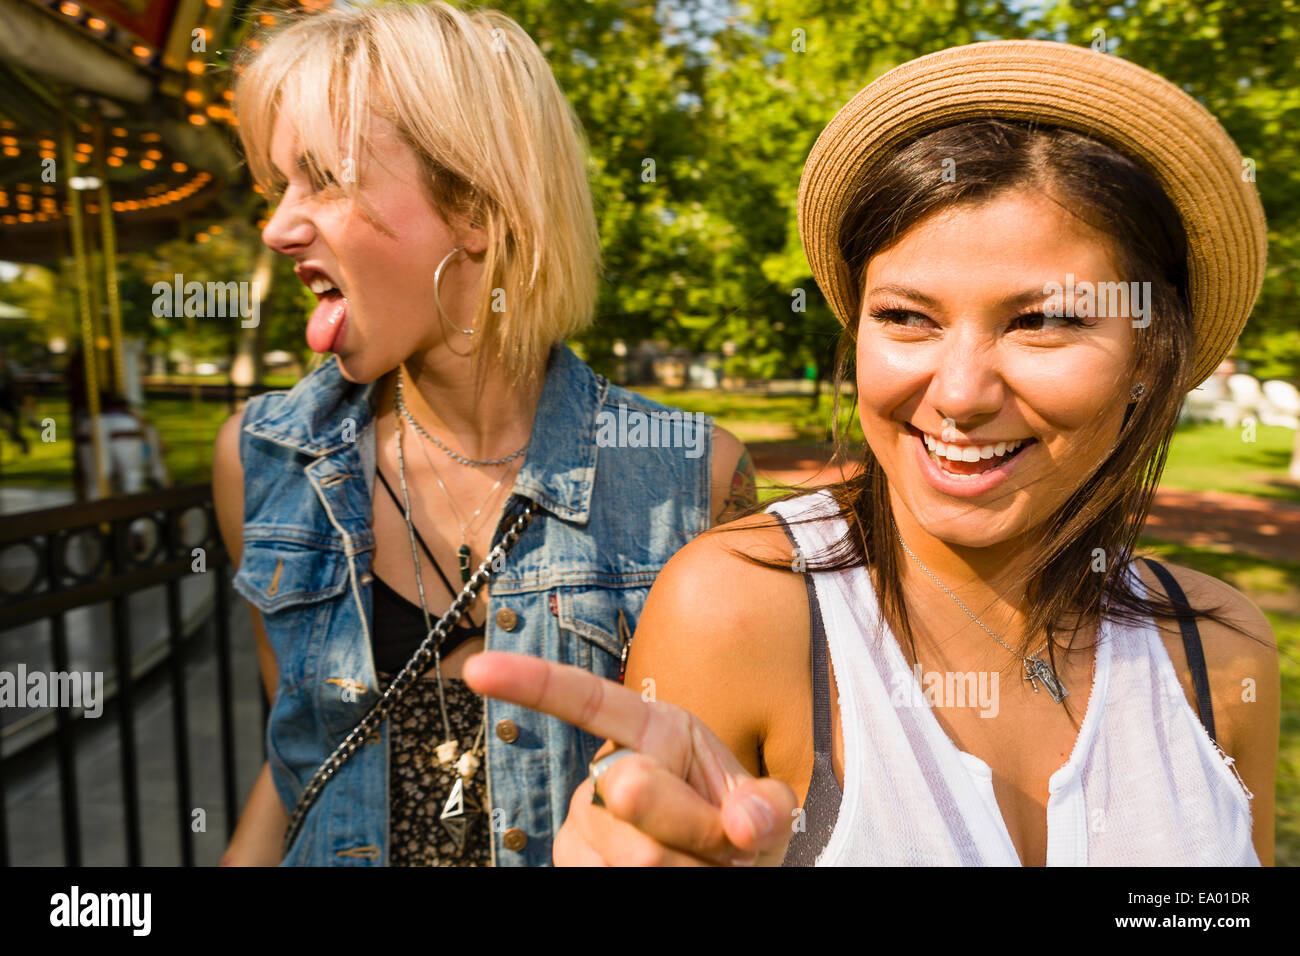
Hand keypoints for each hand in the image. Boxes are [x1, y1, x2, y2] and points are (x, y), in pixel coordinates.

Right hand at [461, 650, 797, 865]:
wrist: (723, 866)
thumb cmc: (739, 826)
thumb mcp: (763, 808)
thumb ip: (763, 807)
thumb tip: (742, 823)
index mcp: (650, 728)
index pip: (588, 701)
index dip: (534, 683)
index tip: (478, 668)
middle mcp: (603, 769)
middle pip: (635, 799)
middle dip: (697, 833)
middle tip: (723, 844)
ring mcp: (581, 821)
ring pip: (634, 858)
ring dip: (687, 873)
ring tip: (698, 864)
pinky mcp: (569, 862)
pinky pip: (612, 884)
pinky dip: (659, 893)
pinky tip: (669, 878)